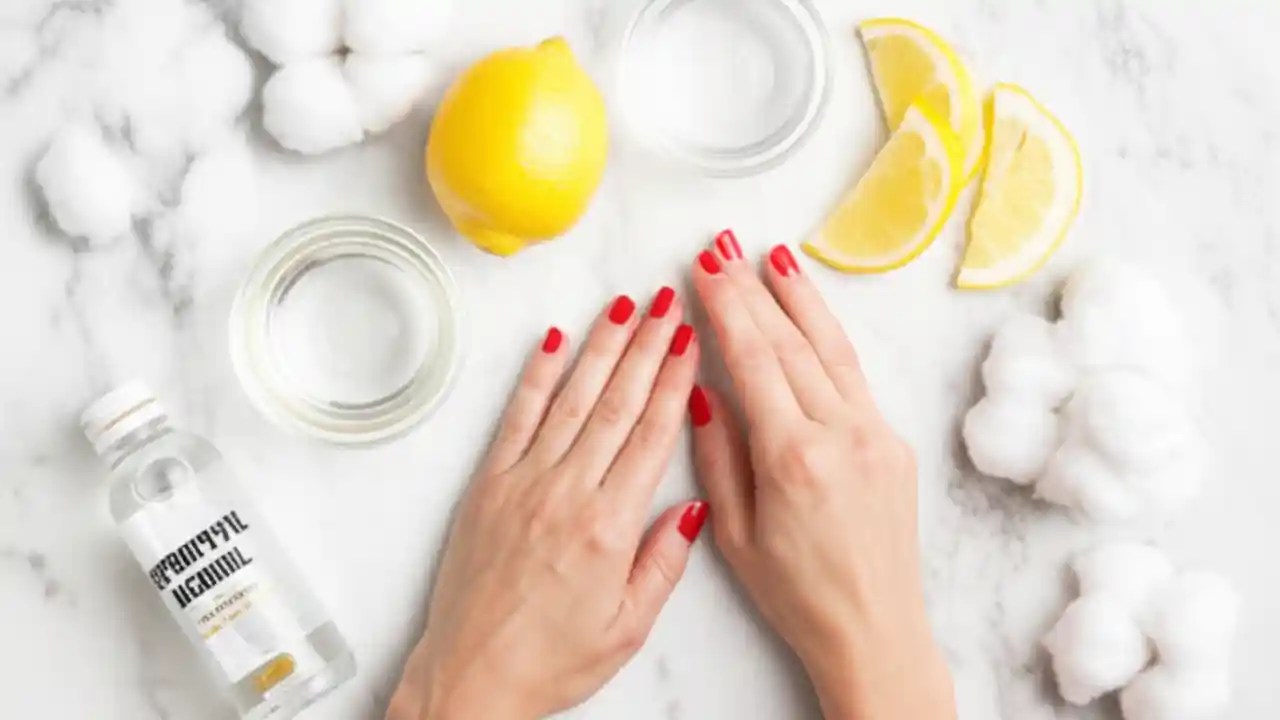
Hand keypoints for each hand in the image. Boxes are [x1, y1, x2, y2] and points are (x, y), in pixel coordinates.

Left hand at [387, 290, 706, 719]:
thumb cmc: (549, 662)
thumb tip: (691, 506)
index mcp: (609, 527)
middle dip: (648, 345)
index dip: (675, 380)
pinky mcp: (488, 486)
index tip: (692, 340)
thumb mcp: (628, 627)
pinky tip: (553, 342)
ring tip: (625, 306)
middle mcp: (566, 494)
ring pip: (570, 399)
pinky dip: (535, 376)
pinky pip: (515, 419)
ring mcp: (522, 484)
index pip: (652, 435)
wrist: (472, 678)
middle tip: (669, 302)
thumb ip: (664, 562)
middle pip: (617, 403)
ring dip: (601, 347)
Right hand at [689, 233, 955, 719]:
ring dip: (799, 298)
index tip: (704, 268)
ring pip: (831, 348)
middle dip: (752, 289)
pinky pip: (854, 375)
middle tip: (722, 246)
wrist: (875, 631)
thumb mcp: (735, 534)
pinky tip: (811, 313)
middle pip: (790, 343)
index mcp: (793, 458)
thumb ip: (718, 456)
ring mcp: (875, 434)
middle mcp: (841, 435)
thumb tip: (705, 392)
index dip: (726, 307)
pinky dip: (829, 336)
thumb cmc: (797, 596)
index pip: (753, 360)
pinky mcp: (894, 442)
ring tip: (773, 255)